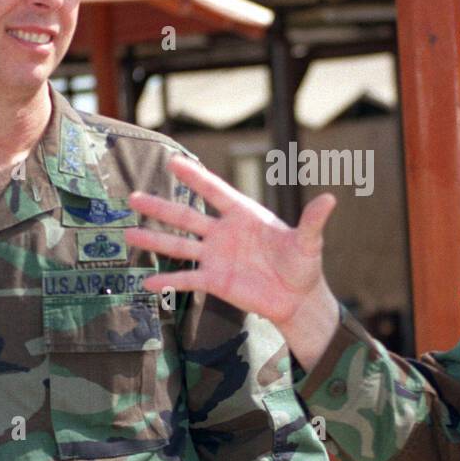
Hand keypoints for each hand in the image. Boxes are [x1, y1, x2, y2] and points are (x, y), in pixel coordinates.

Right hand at [125, 155, 341, 366]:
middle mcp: (224, 233)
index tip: (173, 162)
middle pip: (186, 217)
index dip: (195, 178)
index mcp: (244, 215)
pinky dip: (168, 280)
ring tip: (128, 232)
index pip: (215, 191)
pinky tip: (147, 281)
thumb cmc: (303, 265)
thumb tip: (330, 199)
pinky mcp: (214, 281)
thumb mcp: (308, 242)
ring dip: (154, 240)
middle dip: (160, 207)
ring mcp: (216, 257)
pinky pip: (187, 280)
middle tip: (133, 197)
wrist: (297, 298)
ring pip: (179, 246)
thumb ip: (312, 221)